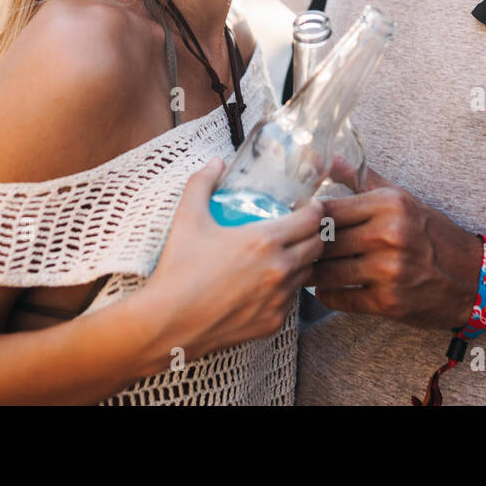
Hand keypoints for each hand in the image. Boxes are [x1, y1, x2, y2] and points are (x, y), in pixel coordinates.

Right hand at [151, 158, 325, 358]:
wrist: (168, 323)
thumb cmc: (178, 269)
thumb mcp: (188, 218)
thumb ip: (202, 183)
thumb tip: (215, 163)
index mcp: (265, 241)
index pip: (311, 220)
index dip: (316, 210)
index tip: (310, 206)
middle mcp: (279, 270)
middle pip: (317, 247)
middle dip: (313, 234)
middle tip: (300, 229)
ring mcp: (279, 299)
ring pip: (307, 274)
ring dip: (302, 261)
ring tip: (286, 254)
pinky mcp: (273, 322)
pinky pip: (291, 300)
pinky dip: (285, 289)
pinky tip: (269, 283)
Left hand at [310, 157, 483, 328]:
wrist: (474, 278)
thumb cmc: (433, 236)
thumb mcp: (402, 199)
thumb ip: (361, 179)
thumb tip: (329, 158)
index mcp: (389, 204)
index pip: (327, 209)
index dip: (307, 218)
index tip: (298, 223)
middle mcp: (388, 235)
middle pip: (323, 241)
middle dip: (307, 247)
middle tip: (295, 249)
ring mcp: (388, 271)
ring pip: (326, 272)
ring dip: (312, 273)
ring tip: (307, 269)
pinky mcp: (388, 302)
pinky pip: (339, 298)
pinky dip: (328, 294)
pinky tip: (329, 288)